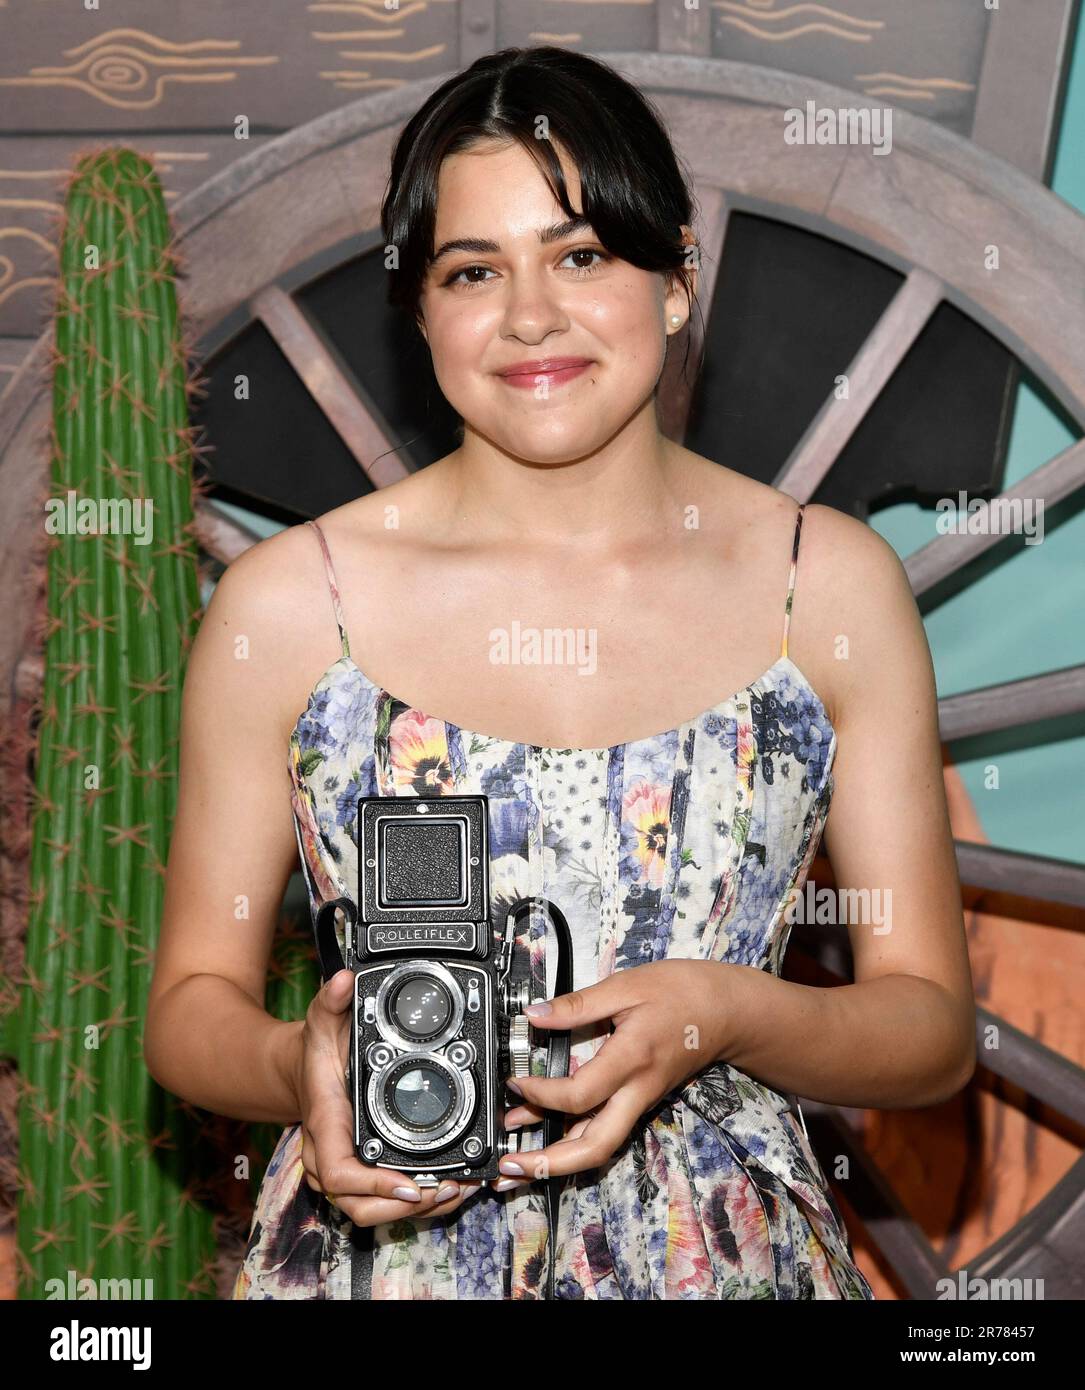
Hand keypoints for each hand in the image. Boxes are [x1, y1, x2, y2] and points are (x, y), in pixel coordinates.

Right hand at [293, 970, 481, 1224]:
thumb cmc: (313, 1051)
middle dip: (402, 1208)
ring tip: (451, 1193)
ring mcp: (340, 1167)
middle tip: (444, 1191)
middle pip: (358, 1206)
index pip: (342, 1172)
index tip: (408, 1185)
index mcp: (324, 1124)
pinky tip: (440, 1191)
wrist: (297, 1069)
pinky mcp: (355, 1171)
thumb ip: (331, 999)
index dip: (374, 1187)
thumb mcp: (321, 1020)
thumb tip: (344, 979)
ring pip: (366, 1211)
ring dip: (410, 1211)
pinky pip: (376, 1201)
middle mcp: (327, 1154)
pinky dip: (408, 1203)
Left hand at [490, 959, 733, 1192]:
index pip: (580, 1094)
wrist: (727, 1011)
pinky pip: (605, 1128)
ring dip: (557, 1159)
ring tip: (517, 1159)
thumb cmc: (681, 992)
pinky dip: (573, 1137)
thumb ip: (577, 1004)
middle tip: (509, 1167)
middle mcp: (637, 1091)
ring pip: (600, 1146)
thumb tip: (534, 1015)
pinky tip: (547, 1131)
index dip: (540, 1094)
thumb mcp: (626, 986)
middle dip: (549, 1164)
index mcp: (631, 1060)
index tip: (515, 1081)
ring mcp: (640, 1101)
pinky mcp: (639, 1100)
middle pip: (595, 1147)